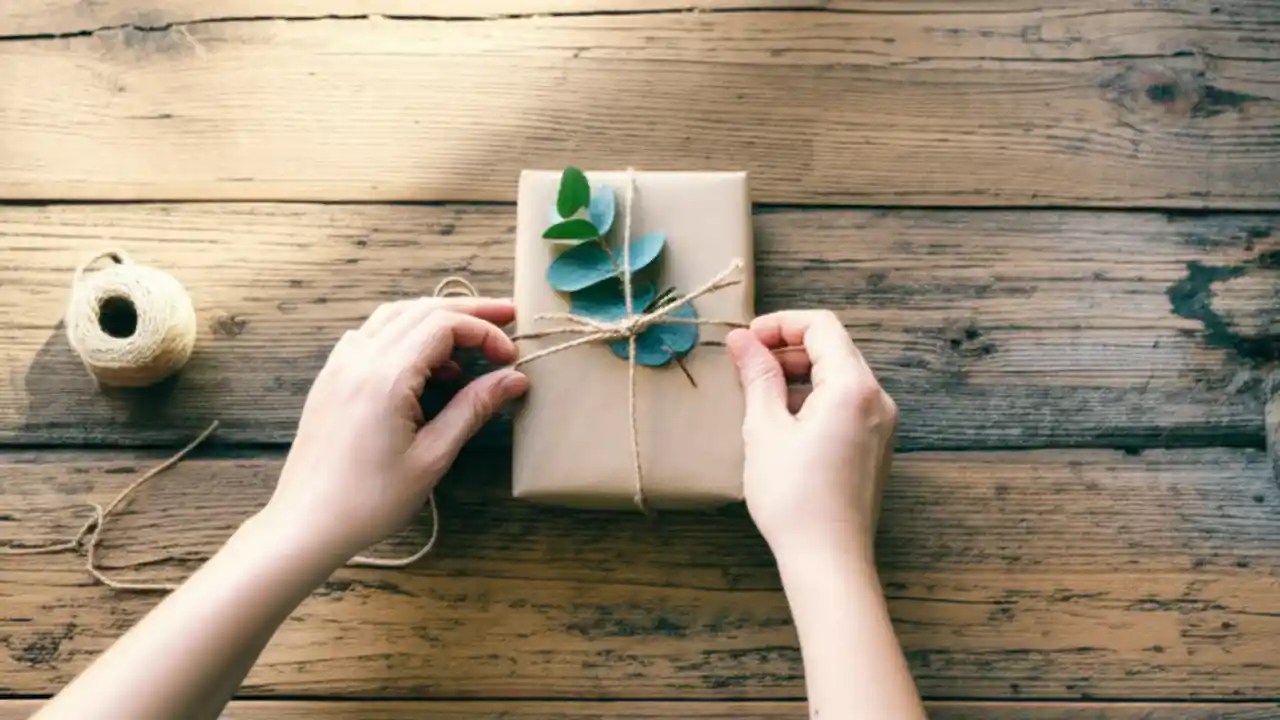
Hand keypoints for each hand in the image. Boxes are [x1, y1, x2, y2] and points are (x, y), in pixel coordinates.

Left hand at [266, 297, 527, 563]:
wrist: (307, 524)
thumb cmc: (370, 501)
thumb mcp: (432, 457)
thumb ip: (473, 409)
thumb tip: (513, 379)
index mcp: (386, 377)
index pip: (443, 325)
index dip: (483, 331)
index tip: (510, 356)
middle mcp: (359, 360)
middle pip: (420, 310)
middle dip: (467, 312)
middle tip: (505, 317)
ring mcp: (340, 366)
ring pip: (394, 317)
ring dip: (435, 319)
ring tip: (468, 343)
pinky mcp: (331, 379)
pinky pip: (372, 336)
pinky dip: (405, 334)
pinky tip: (424, 364)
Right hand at [726, 310, 896, 557]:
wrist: (828, 560)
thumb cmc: (794, 498)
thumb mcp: (765, 429)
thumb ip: (757, 376)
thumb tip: (741, 340)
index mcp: (853, 387)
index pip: (821, 327)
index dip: (779, 324)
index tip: (746, 341)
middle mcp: (877, 399)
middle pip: (833, 348)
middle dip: (787, 348)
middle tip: (745, 366)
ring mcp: (880, 424)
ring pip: (838, 376)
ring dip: (798, 374)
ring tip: (758, 395)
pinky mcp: (874, 445)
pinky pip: (845, 403)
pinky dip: (813, 398)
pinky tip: (782, 422)